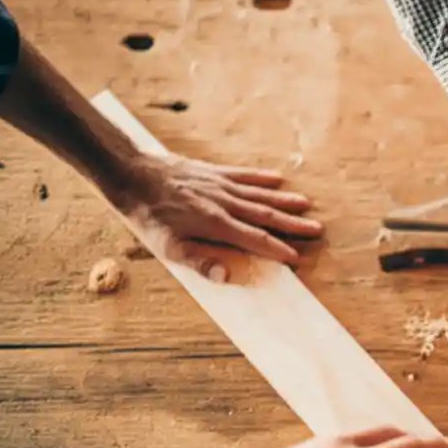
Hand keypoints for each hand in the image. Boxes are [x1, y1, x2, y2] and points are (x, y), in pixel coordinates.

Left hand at [118, 153, 322, 279]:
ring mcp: (220, 185)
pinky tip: (278, 180)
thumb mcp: (167, 247)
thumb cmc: (147, 216)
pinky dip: (261, 178)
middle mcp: (224, 203)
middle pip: (266, 215)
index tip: (297, 258)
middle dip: (293, 224)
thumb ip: (198, 261)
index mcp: (216, 224)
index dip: (278, 249)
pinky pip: (243, 175)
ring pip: (259, 195)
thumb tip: (226, 275)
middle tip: (317, 230)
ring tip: (306, 206)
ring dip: (284, 202)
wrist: (130, 174)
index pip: (255, 239)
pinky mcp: (212, 172)